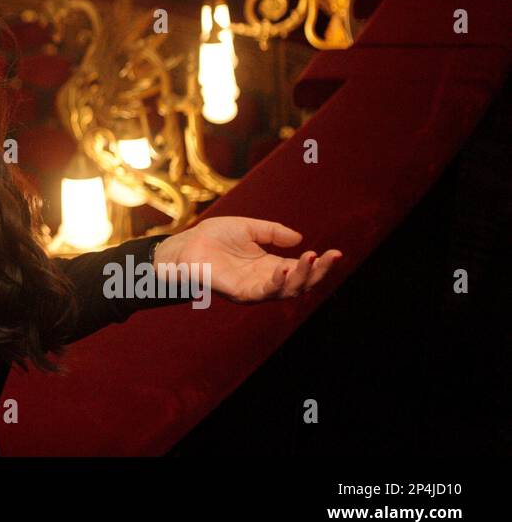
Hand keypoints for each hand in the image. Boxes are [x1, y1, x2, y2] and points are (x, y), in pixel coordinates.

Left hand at [153, 217, 341, 302]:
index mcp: (270, 265)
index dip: (320, 263)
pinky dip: (277, 283)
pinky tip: (285, 270)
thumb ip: (273, 232)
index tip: (336, 252)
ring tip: (310, 259)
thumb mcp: (249, 228)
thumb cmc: (214, 237)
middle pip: (301, 283)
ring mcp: (254, 288)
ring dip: (301, 277)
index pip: (302, 268)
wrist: (186, 244)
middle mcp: (266, 279)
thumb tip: (299, 239)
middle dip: (318, 272)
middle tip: (330, 257)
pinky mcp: (240, 293)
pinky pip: (263, 293)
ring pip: (286, 291)